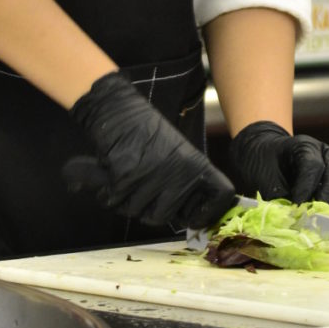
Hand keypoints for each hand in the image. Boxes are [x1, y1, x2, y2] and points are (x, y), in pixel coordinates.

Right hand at [64, 72, 236, 229]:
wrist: (118, 108)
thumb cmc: (145, 131)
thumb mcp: (177, 152)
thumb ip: (184, 182)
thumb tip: (186, 217)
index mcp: (196, 165)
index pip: (221, 195)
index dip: (208, 213)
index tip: (195, 219)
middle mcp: (178, 172)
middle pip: (162, 217)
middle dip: (147, 209)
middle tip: (140, 189)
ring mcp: (151, 175)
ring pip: (135, 211)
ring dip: (125, 201)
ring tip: (126, 177)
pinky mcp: (126, 175)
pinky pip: (114, 201)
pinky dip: (107, 193)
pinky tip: (111, 173)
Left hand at [227, 121, 328, 211]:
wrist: (263, 157)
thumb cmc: (262, 166)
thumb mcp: (264, 180)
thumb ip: (279, 199)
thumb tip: (291, 220)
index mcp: (304, 146)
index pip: (313, 166)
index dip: (306, 188)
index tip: (297, 207)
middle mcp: (324, 153)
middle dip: (325, 199)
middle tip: (314, 218)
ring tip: (322, 221)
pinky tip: (327, 218)